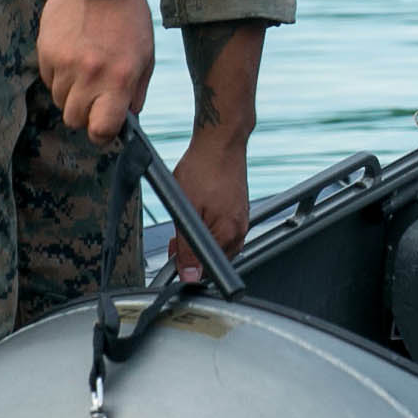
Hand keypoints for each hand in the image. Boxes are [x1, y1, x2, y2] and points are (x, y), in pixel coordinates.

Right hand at [37, 0, 154, 144]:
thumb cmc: (128, 20)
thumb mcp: (145, 56)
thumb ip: (136, 92)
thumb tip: (125, 120)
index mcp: (120, 78)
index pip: (102, 129)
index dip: (102, 134)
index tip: (104, 128)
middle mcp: (91, 74)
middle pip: (74, 120)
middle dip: (84, 113)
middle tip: (95, 95)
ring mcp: (65, 64)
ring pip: (59, 100)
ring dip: (71, 92)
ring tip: (85, 67)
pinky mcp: (46, 52)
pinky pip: (47, 79)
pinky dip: (58, 74)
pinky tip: (72, 53)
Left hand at [167, 132, 249, 282]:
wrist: (221, 141)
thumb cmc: (204, 168)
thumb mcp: (185, 211)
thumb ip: (187, 248)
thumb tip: (190, 275)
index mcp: (229, 234)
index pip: (208, 271)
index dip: (187, 266)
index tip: (175, 253)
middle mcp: (240, 230)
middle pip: (214, 259)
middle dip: (193, 252)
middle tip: (176, 236)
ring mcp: (242, 220)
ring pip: (218, 244)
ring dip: (200, 238)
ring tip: (187, 218)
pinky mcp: (240, 210)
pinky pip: (224, 230)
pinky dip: (209, 226)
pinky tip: (199, 211)